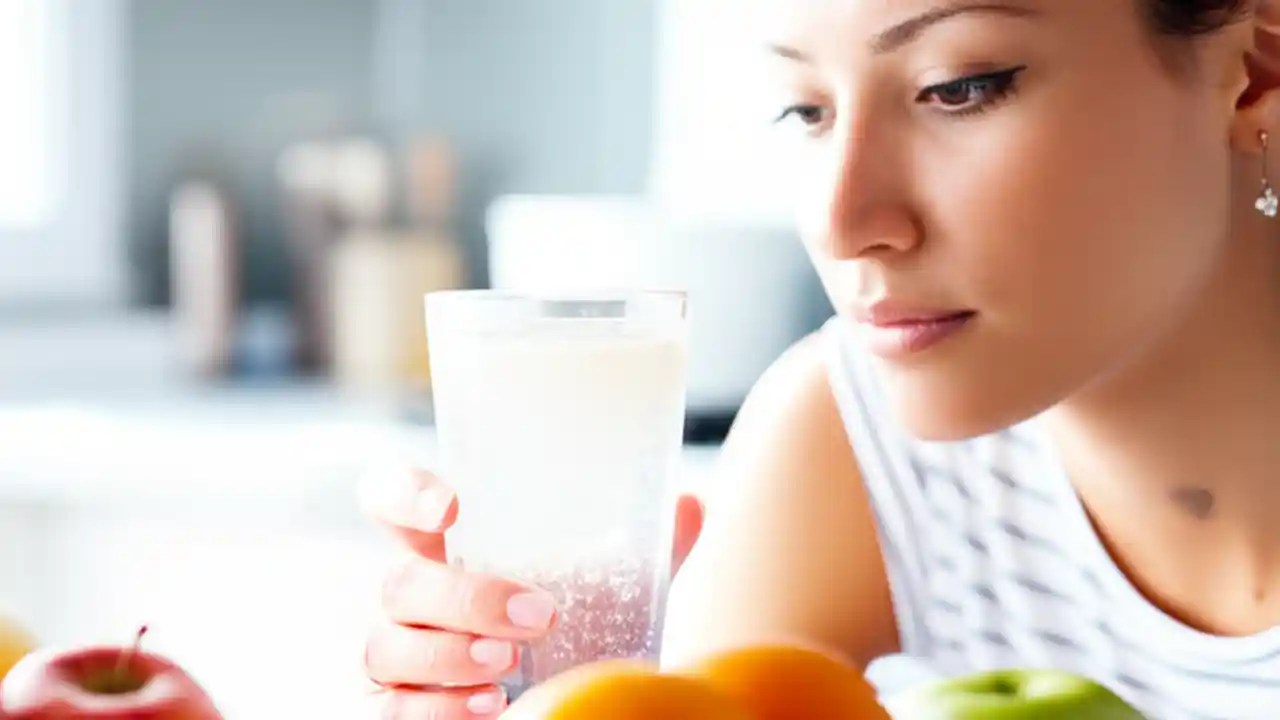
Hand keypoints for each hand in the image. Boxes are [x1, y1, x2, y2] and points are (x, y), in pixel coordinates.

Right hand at [361, 466, 703, 718]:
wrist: (554, 696)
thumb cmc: (563, 627)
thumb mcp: (606, 587)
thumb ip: (644, 550)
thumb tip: (689, 506)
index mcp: (443, 544)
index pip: (391, 497)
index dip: (403, 493)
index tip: (452, 507)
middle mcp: (408, 592)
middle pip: (399, 580)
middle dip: (467, 597)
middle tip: (537, 615)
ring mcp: (391, 649)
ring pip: (385, 644)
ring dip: (450, 655)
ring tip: (509, 667)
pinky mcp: (388, 704)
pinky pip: (391, 707)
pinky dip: (439, 707)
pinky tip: (489, 706)